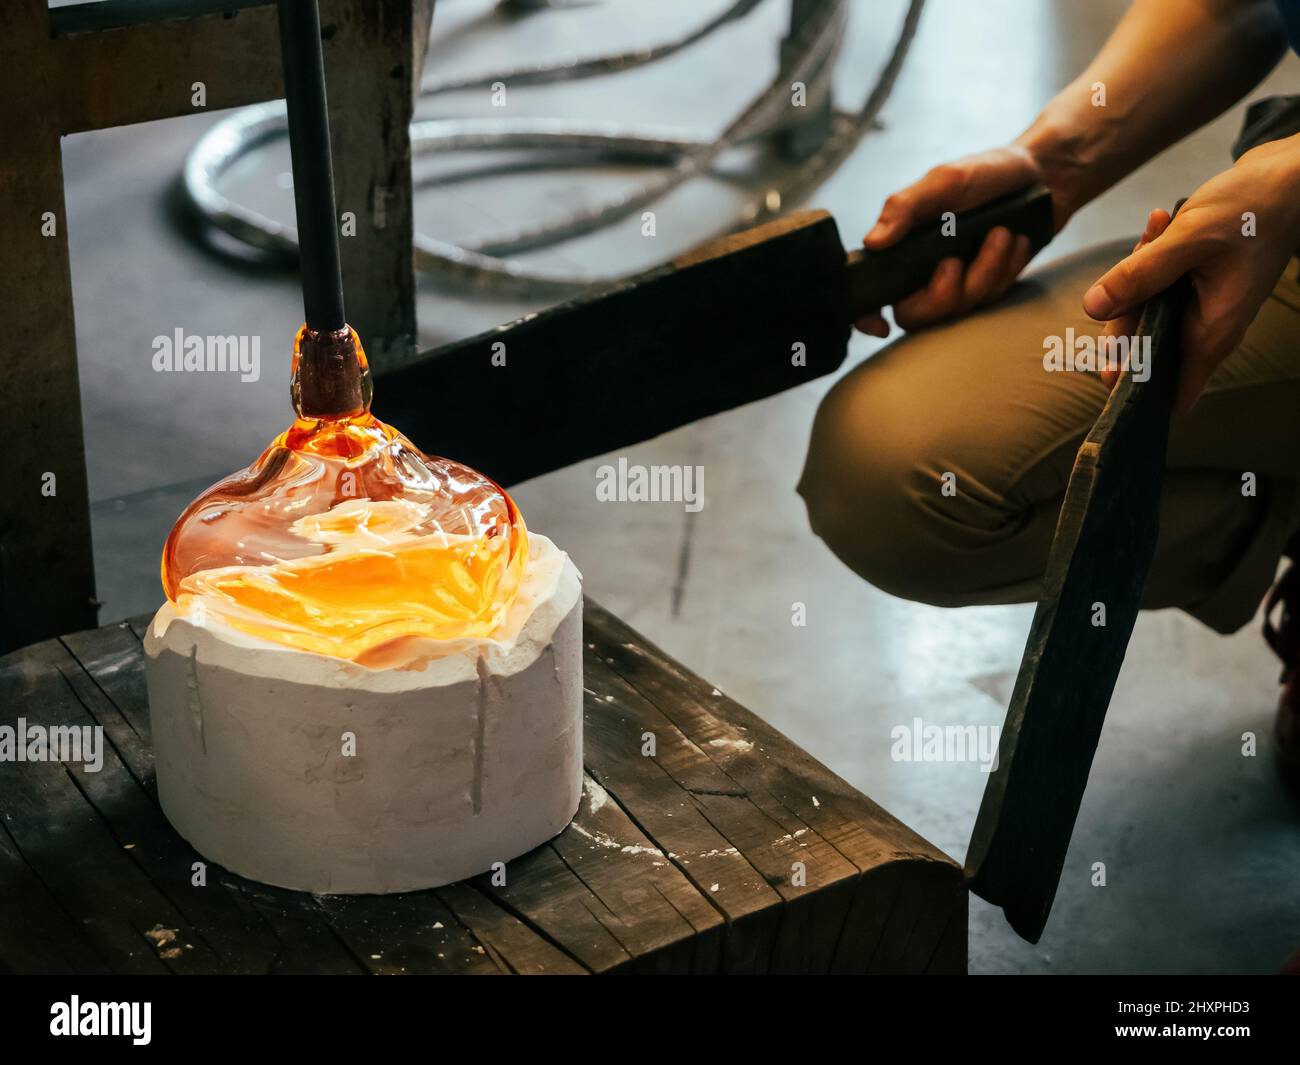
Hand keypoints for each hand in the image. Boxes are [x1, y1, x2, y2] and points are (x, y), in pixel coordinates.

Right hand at [857, 144, 1070, 335]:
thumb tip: (872, 243)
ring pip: (959, 309)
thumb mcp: (943, 181)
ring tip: (1003, 233)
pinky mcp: (988, 289)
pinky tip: (1017, 242)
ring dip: (985, 271)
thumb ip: (904, 207)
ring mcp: (957, 284)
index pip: (871, 292)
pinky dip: (1006, 271)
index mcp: (902, 247)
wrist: (1044, 175)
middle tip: (955, 259)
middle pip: (916, 316)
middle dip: (941, 294)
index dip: (865, 316)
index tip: (879, 324)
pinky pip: (990, 301)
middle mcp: (923, 272)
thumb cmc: (988, 173)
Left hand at [1084, 134, 1299, 412]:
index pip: (1168, 394)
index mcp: (1209, 334)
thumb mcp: (1190, 238)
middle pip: (1141, 350)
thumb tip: (1092, 308)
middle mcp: (1204, 329)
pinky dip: (1148, 259)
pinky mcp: (1192, 287)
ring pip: (1142, 313)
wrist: (1287, 177)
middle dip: (1123, 313)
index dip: (1134, 393)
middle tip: (1135, 266)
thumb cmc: (1253, 208)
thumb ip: (1140, 275)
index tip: (1105, 370)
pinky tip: (1159, 225)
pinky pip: (1154, 286)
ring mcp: (1198, 308)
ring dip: (1134, 277)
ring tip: (1154, 234)